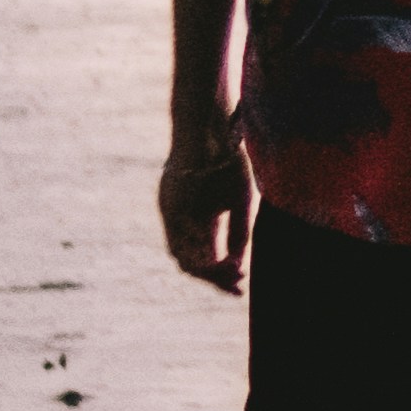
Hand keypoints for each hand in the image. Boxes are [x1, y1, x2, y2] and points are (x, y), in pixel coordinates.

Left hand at [157, 122, 251, 292]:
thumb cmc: (228, 158)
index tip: (241, 286)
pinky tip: (219, 256)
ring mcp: (172, 213)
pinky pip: (180, 240)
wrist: (209, 125)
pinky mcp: (170, 205)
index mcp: (199, 218)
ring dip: (208, 269)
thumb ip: (238, 233)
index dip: (221, 275)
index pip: (204, 257)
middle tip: (238, 284)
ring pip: (183, 256)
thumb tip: (236, 263)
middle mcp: (180, 220)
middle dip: (215, 278)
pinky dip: (200, 252)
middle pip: (191, 262)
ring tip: (234, 269)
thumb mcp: (241, 201)